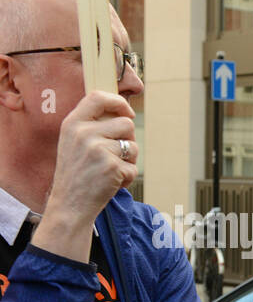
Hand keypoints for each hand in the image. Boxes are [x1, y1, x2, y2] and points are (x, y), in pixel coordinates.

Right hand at [35, 92, 137, 260]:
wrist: (70, 204)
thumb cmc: (76, 173)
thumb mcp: (73, 142)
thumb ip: (91, 125)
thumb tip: (123, 111)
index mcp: (72, 123)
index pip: (98, 97)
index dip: (118, 102)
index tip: (127, 112)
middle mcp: (84, 133)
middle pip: (126, 123)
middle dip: (127, 139)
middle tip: (114, 155)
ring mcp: (98, 150)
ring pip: (133, 146)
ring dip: (129, 160)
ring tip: (110, 170)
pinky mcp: (112, 167)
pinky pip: (134, 167)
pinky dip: (127, 177)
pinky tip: (111, 183)